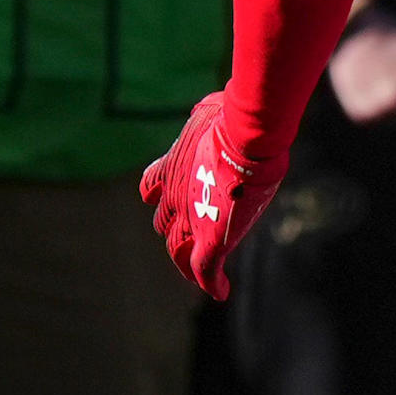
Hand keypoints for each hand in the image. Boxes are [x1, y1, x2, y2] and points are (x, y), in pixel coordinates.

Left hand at [144, 93, 284, 298]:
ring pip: (179, 250)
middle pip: (164, 224)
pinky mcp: (212, 240)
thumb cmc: (230, 118)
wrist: (244, 138)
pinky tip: (220, 291)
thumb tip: (213, 103)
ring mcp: (191, 220)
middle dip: (173, 230)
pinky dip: (211, 283)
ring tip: (196, 271)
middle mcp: (174, 196)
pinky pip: (206, 270)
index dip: (156, 195)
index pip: (151, 188)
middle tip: (185, 238)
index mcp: (170, 168)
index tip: (158, 199)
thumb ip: (205, 113)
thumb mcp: (210, 109)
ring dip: (187, 260)